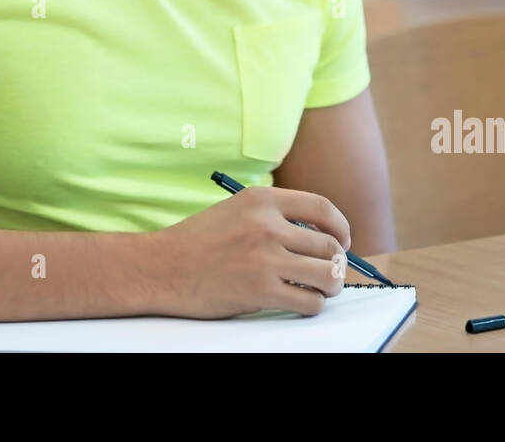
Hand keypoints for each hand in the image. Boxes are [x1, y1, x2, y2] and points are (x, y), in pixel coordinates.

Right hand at [141, 186, 350, 318]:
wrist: (162, 267)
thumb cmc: (198, 242)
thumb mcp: (237, 210)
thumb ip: (274, 216)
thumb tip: (320, 235)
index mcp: (262, 199)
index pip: (322, 208)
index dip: (341, 227)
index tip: (342, 241)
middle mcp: (267, 225)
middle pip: (329, 245)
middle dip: (336, 263)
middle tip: (329, 273)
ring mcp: (265, 258)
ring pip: (327, 274)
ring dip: (331, 286)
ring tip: (321, 290)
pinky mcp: (260, 290)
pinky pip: (309, 302)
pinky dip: (312, 305)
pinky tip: (301, 302)